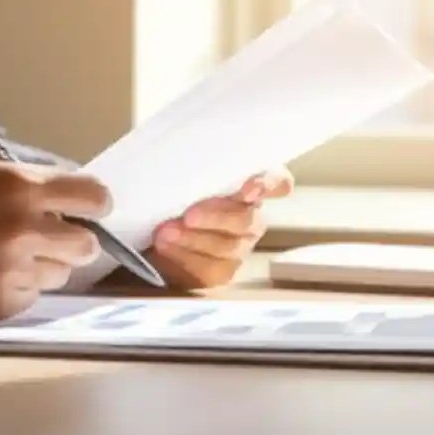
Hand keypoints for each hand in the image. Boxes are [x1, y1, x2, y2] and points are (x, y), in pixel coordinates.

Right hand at [0, 149, 110, 319]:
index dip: (95, 202)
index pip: (94, 197)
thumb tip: (65, 196)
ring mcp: (11, 271)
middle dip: (75, 240)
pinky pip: (30, 297)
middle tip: (54, 235)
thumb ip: (26, 181)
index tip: (91, 206)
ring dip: (43, 265)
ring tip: (6, 254)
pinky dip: (17, 287)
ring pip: (59, 274)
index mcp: (21, 187)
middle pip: (86, 245)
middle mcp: (23, 230)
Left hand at [148, 168, 294, 289]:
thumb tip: (178, 162)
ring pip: (226, 247)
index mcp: (250, 187)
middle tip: (189, 216)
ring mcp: (239, 248)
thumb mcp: (183, 178)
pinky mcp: (222, 272)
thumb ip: (195, 171)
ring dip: (193, 239)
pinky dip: (183, 256)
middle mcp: (252, 218)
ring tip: (165, 232)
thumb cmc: (176, 196)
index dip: (270, 184)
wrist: (155, 232)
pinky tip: (166, 247)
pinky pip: (209, 269)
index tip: (249, 189)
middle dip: (216, 218)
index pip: (277, 182)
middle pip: (246, 220)